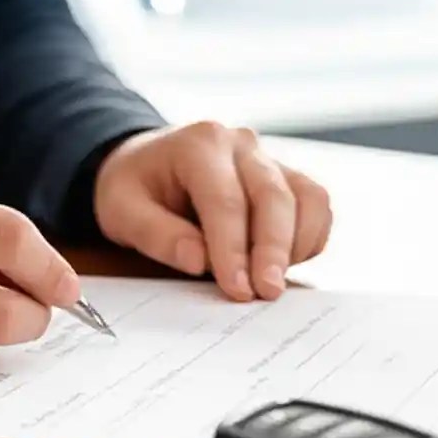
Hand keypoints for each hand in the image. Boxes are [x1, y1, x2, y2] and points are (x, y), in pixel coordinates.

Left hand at [93, 121, 331, 301]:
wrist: (149, 163)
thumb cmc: (136, 187)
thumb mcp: (121, 210)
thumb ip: (156, 234)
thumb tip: (198, 260)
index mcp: (200, 145)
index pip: (225, 200)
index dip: (233, 248)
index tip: (236, 289)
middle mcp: (242, 145)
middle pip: (274, 196)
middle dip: (273, 250)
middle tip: (266, 292)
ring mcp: (270, 159)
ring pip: (306, 197)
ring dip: (297, 244)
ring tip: (273, 282)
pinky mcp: (288, 178)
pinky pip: (316, 206)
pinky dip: (309, 237)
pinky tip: (285, 264)